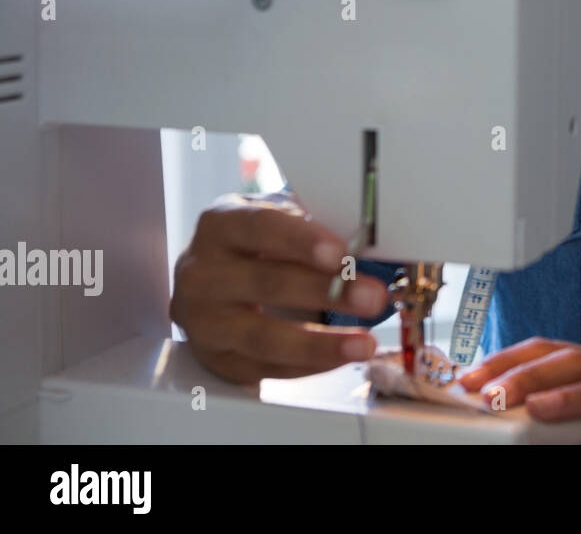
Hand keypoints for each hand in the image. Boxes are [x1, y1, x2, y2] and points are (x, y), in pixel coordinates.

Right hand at [170, 191, 386, 382]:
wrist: (212, 274)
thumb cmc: (257, 242)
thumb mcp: (280, 217)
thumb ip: (316, 225)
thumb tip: (370, 246)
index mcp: (221, 224)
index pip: (261, 227)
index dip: (302, 241)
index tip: (341, 253)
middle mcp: (202, 272)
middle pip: (267, 284)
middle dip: (327, 292)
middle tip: (373, 297)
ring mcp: (203, 320)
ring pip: (263, 337)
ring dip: (320, 343)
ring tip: (364, 344)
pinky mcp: (215, 358)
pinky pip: (265, 368)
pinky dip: (309, 364)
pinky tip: (340, 356)